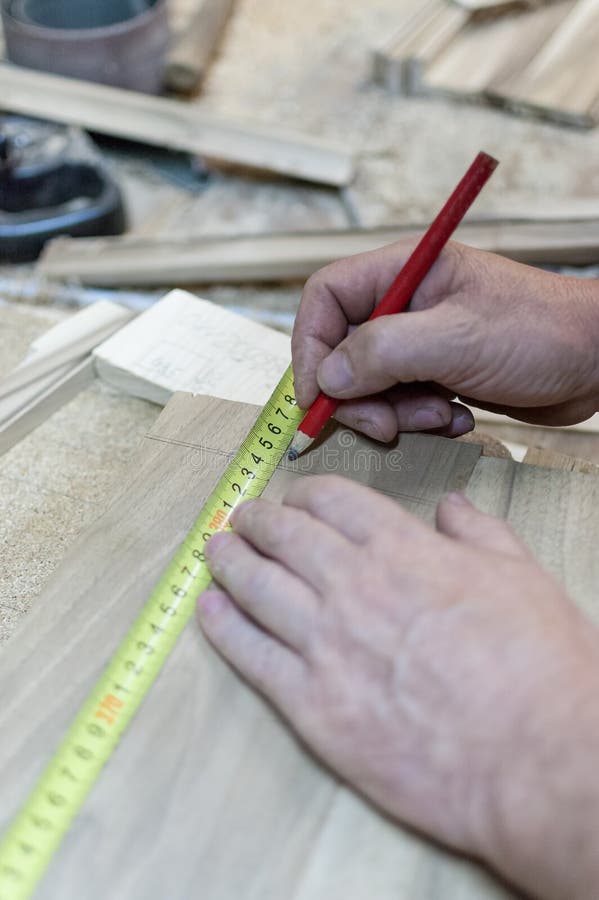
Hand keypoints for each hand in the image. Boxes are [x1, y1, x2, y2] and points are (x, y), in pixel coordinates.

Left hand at [198, 477, 598, 899]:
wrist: (533, 760)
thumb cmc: (539, 669)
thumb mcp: (522, 578)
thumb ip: (479, 534)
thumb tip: (453, 507)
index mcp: (402, 550)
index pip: (332, 501)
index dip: (305, 494)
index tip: (295, 499)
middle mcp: (352, 587)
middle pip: (284, 536)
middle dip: (258, 520)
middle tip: (243, 518)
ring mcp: (325, 645)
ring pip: (256, 587)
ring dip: (229, 562)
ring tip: (215, 551)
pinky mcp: (311, 706)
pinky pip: (250, 655)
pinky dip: (223, 627)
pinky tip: (209, 610)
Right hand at [291, 241, 598, 438]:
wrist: (597, 361)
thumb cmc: (542, 330)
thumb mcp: (456, 338)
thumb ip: (383, 352)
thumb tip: (327, 376)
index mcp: (403, 273)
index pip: (326, 299)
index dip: (311, 347)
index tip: (316, 393)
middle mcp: (405, 305)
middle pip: (341, 351)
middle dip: (359, 396)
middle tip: (384, 424)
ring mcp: (421, 341)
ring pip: (371, 386)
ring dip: (397, 413)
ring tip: (440, 416)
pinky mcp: (437, 373)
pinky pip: (402, 403)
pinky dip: (421, 420)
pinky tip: (458, 417)